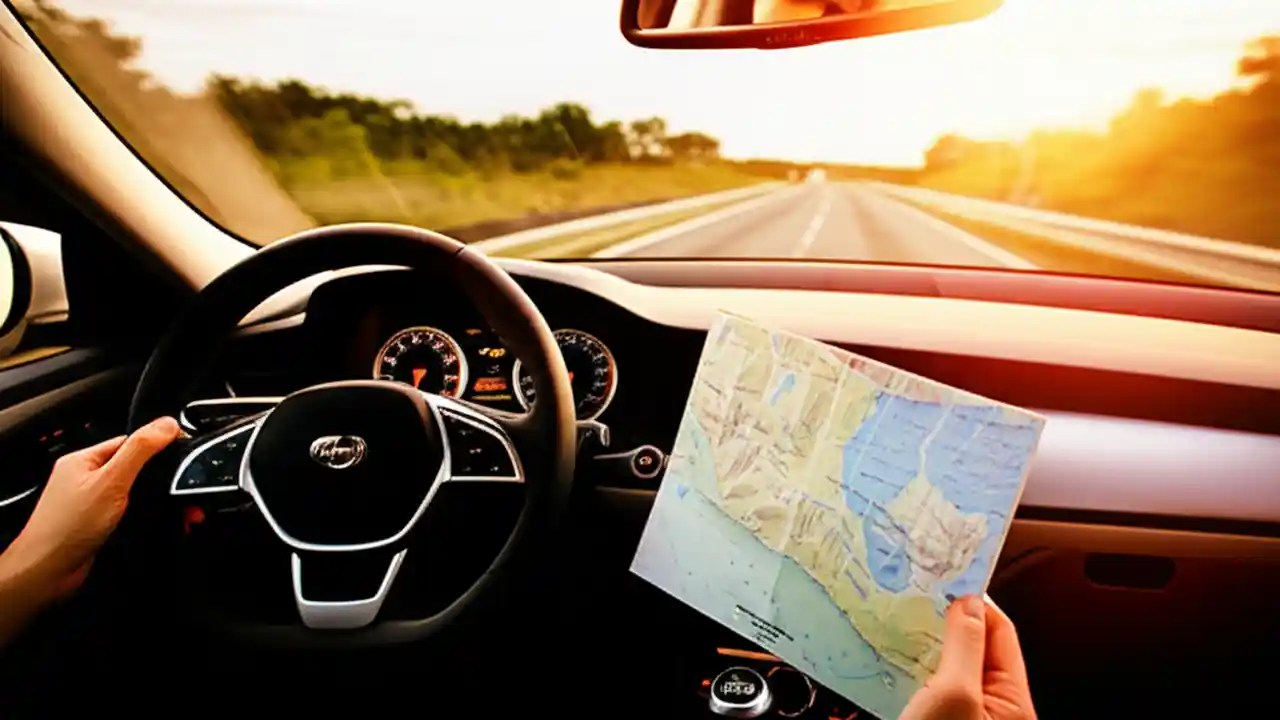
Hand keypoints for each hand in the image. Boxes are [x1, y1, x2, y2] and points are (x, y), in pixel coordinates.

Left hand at [4, 417, 179, 598]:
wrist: (49, 571)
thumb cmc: (67, 528)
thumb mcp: (111, 481)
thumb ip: (140, 450)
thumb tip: (166, 424)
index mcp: (83, 460)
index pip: (128, 442)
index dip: (156, 448)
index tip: (181, 455)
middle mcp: (86, 479)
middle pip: (135, 469)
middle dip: (162, 482)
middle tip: (183, 492)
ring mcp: (92, 502)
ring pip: (136, 494)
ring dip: (158, 503)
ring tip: (181, 513)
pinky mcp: (99, 524)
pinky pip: (131, 514)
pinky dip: (148, 518)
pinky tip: (160, 524)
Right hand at [899, 595, 1036, 719]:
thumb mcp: (954, 693)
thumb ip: (965, 646)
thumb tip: (970, 602)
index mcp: (1012, 701)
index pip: (1001, 634)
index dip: (976, 605)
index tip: (944, 584)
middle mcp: (991, 708)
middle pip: (972, 650)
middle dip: (944, 623)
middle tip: (913, 600)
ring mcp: (963, 716)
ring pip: (946, 668)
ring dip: (922, 647)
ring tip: (895, 624)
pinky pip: (927, 689)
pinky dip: (910, 671)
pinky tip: (888, 658)